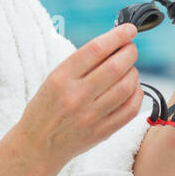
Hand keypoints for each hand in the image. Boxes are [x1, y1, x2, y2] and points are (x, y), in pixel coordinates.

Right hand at [18, 23, 144, 169]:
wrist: (37, 146)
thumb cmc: (46, 107)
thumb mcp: (54, 79)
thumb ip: (82, 63)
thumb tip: (114, 43)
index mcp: (61, 78)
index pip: (96, 49)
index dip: (117, 36)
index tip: (129, 29)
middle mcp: (76, 96)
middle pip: (116, 66)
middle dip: (129, 52)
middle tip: (130, 48)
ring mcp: (90, 116)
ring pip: (127, 86)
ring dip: (133, 72)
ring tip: (129, 69)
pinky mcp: (102, 132)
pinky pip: (130, 109)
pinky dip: (137, 93)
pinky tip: (132, 88)